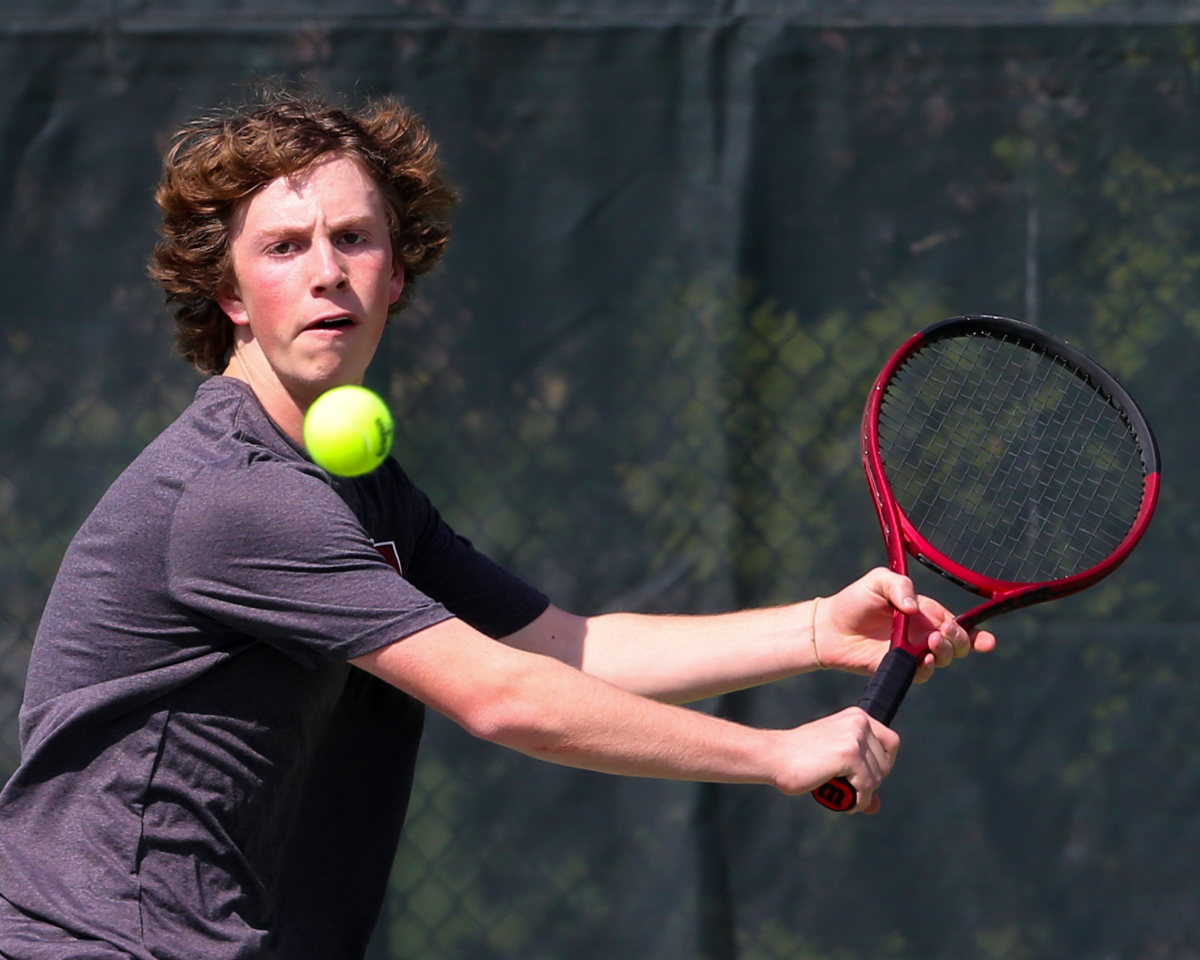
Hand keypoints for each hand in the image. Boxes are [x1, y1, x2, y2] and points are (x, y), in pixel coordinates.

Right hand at [773, 706, 899, 813]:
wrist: (773, 756)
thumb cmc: (799, 758)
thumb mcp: (835, 765)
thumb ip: (858, 780)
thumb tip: (876, 806)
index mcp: (856, 717)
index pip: (891, 742)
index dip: (882, 764)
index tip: (866, 776)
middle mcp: (859, 722)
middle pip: (885, 764)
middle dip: (869, 783)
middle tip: (846, 788)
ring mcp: (854, 737)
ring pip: (877, 778)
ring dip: (861, 794)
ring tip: (838, 794)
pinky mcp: (849, 754)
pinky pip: (867, 787)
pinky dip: (856, 800)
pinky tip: (839, 799)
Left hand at [814, 568, 995, 681]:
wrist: (831, 627)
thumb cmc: (856, 600)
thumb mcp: (878, 581)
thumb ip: (899, 586)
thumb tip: (914, 608)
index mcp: (925, 612)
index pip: (957, 623)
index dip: (974, 632)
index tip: (985, 639)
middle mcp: (923, 633)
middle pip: (958, 643)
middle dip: (960, 640)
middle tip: (942, 632)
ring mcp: (913, 652)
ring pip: (944, 658)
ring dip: (945, 651)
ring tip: (932, 641)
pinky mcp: (899, 668)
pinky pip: (922, 673)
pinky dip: (928, 668)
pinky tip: (924, 659)